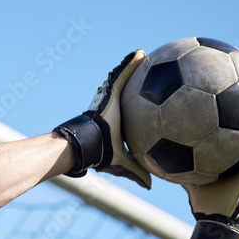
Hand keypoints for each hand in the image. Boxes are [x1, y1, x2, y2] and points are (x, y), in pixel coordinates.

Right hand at [53, 50, 152, 187]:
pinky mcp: (109, 92)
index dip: (141, 107)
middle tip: (151, 72)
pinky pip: (122, 74)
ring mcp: (110, 98)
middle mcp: (114, 108)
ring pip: (124, 79)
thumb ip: (137, 171)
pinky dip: (131, 63)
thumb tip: (151, 186)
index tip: (151, 104)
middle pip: (128, 92)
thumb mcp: (124, 162)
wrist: (87, 143)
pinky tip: (142, 53)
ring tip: (145, 55)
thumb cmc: (102, 153)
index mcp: (119, 123)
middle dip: (136, 81)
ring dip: (133, 67)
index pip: (132, 113)